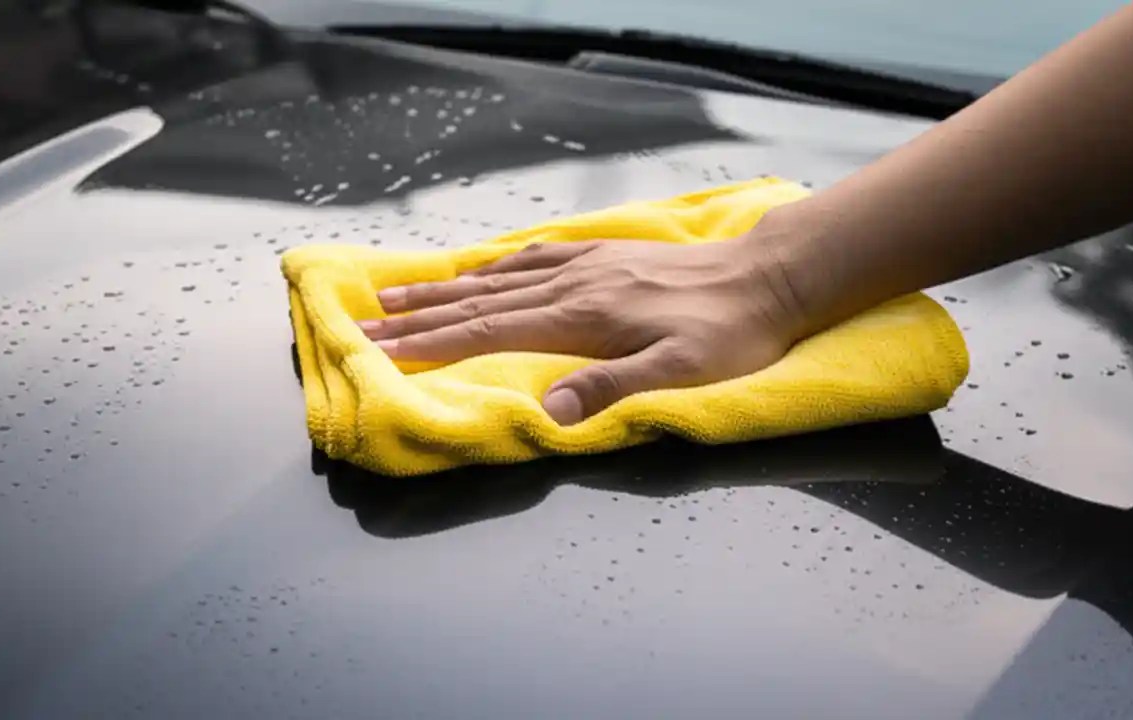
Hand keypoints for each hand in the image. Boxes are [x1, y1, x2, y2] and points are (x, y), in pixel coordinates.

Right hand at [359, 231, 809, 424]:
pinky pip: (533, 257)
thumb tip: (547, 410)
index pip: (488, 332)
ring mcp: (585, 264)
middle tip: (364, 324)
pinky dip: (495, 266)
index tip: (381, 350)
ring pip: (498, 277)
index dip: (430, 344)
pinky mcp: (603, 254)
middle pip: (479, 302)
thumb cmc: (729, 334)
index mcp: (581, 317)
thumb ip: (610, 388)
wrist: (768, 277)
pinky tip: (480, 268)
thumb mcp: (679, 372)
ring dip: (444, 289)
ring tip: (399, 295)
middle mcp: (572, 284)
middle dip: (418, 318)